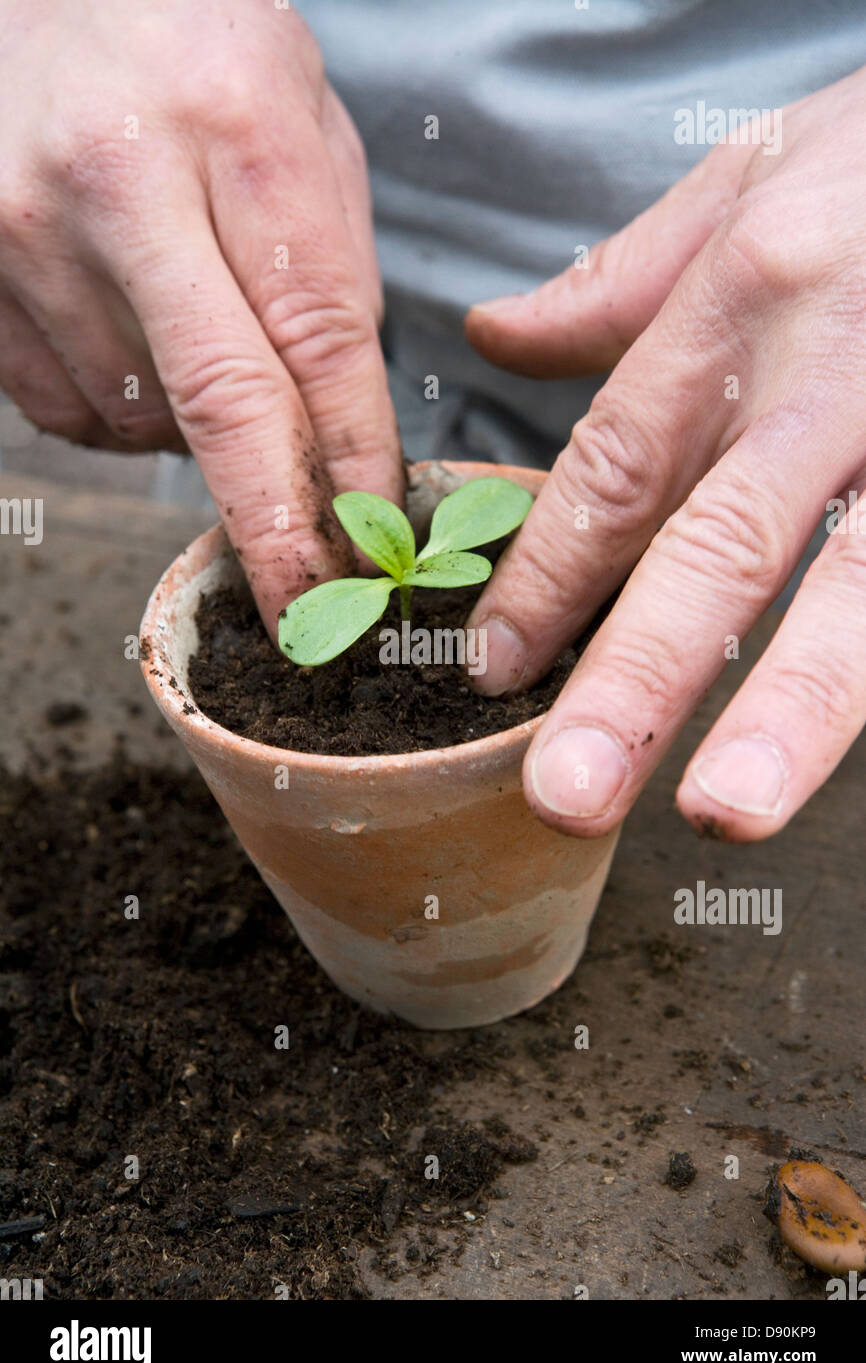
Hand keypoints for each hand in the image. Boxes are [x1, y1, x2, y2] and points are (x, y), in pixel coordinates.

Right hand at [0, 1, 401, 631]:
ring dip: (202, 445)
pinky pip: (73, 415)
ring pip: (145, 423)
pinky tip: (139, 353)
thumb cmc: (188, 47)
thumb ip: (332, 266)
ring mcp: (27, 235)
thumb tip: (343, 424)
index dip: (356, 461)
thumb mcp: (301, 115)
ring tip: (209, 362)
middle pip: (223, 409)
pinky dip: (126, 421)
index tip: (377, 538)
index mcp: (234, 124)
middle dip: (277, 533)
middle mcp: (119, 182)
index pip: (320, 341)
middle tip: (310, 615)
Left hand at [464, 70, 865, 841]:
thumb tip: (496, 335)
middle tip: (567, 791)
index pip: (619, 464)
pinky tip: (847, 754)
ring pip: (857, 581)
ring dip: (789, 707)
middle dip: (640, 674)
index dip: (549, 576)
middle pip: (721, 543)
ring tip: (721, 810)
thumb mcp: (743, 178)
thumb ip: (619, 280)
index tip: (494, 670)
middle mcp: (837, 370)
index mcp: (749, 296)